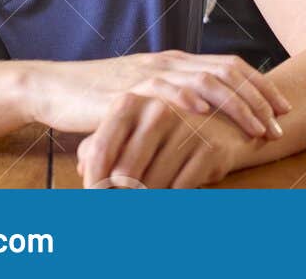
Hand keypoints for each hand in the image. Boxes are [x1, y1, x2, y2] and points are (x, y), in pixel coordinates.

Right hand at [23, 51, 290, 139]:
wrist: (56, 89)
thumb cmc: (102, 97)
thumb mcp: (148, 94)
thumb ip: (177, 97)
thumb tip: (211, 113)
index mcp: (178, 62)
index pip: (232, 66)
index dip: (261, 86)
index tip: (284, 108)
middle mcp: (170, 63)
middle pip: (227, 74)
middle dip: (259, 100)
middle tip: (279, 125)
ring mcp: (149, 74)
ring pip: (204, 83)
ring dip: (235, 106)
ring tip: (256, 127)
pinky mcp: (127, 90)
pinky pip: (161, 92)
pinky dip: (186, 100)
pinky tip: (204, 113)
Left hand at [77, 92, 247, 187]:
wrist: (224, 125)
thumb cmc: (166, 132)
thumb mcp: (129, 131)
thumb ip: (99, 145)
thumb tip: (81, 168)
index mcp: (131, 102)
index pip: (100, 151)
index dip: (94, 182)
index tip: (93, 199)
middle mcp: (158, 110)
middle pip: (124, 175)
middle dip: (120, 197)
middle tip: (123, 202)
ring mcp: (187, 127)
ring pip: (151, 185)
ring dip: (147, 199)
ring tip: (148, 196)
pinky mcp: (209, 149)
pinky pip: (178, 190)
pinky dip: (171, 198)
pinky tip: (170, 193)